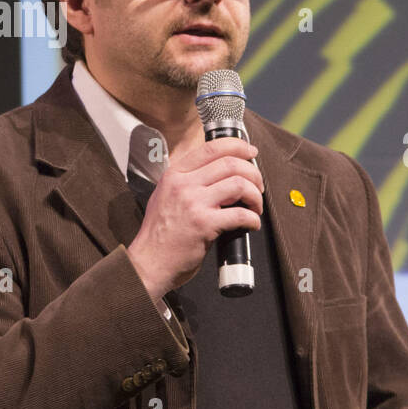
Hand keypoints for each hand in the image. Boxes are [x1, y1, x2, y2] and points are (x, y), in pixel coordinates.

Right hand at [126, 135, 263, 301]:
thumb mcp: (165, 196)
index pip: (211, 148)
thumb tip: (219, 172)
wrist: (149, 262)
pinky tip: (252, 224)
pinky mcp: (204, 224)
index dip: (237, 146)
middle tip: (258, 186)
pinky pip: (240, 214)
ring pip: (239, 184)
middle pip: (230, 164)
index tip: (251, 152)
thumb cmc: (159, 234)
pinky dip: (253, 219)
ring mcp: (194, 203)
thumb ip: (187, 181)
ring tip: (256, 207)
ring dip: (255, 195)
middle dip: (253, 174)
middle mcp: (183, 184)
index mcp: (175, 175)